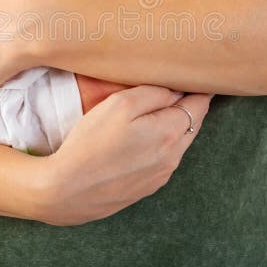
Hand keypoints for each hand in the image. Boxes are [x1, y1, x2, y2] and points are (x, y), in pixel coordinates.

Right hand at [34, 86, 212, 225]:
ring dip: (174, 126)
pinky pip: (163, 160)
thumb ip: (155, 93)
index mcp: (170, 133)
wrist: (66, 190)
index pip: (200, 104)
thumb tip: (177, 89)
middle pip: (192, 124)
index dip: (200, 88)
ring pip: (178, 143)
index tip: (196, 77)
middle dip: (190, 105)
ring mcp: (161, 175)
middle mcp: (173, 157)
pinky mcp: (147, 187)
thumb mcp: (120, 104)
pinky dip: (161, 145)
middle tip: (181, 87)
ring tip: (159, 111)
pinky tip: (142, 140)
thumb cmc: (91, 142)